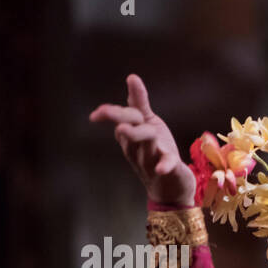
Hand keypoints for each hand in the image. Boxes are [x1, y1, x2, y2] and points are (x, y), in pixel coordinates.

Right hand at [89, 74, 195, 207]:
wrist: (170, 190)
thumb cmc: (156, 154)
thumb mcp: (148, 126)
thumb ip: (140, 105)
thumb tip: (131, 77)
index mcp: (133, 135)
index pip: (123, 118)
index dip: (110, 113)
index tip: (96, 112)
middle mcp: (140, 145)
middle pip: (130, 127)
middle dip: (120, 117)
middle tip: (105, 113)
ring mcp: (154, 156)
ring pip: (145, 141)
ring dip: (136, 134)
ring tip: (124, 130)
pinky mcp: (171, 167)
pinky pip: (166, 164)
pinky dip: (164, 165)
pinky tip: (162, 168)